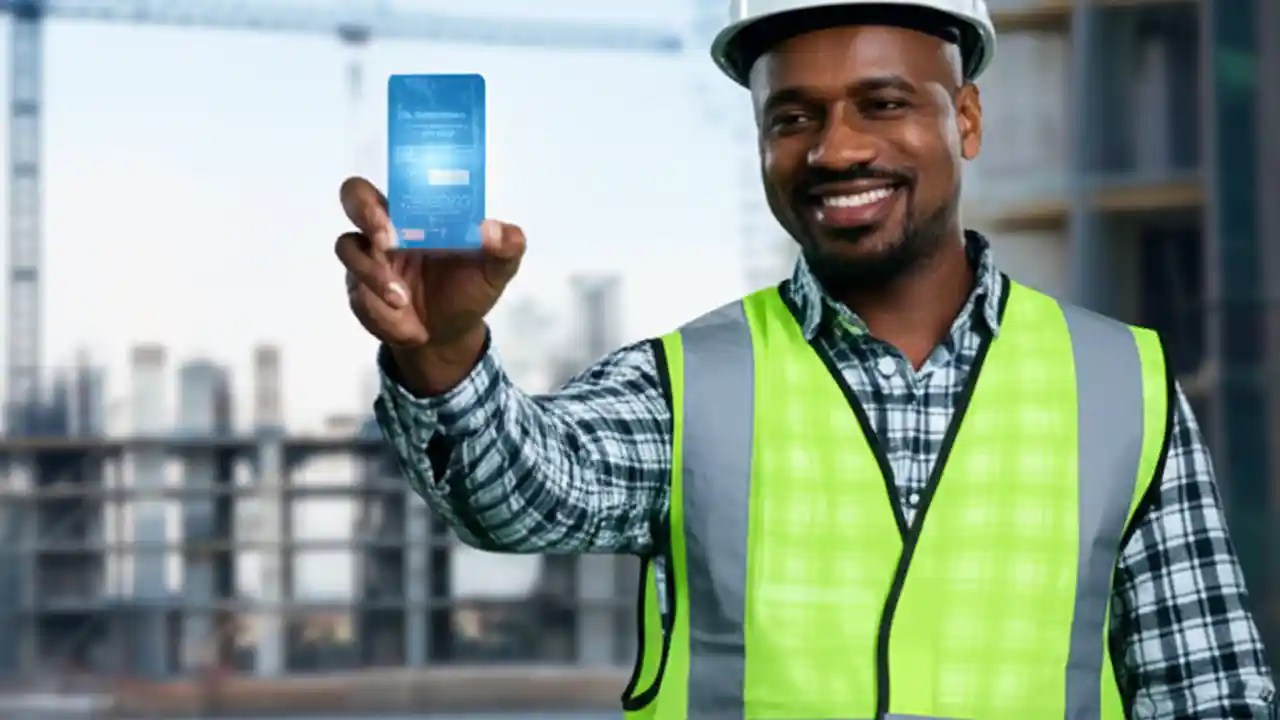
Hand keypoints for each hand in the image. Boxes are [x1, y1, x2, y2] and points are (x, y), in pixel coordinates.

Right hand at [335, 176, 524, 392]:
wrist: (450, 334)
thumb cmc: (470, 288)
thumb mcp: (498, 269)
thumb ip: (507, 246)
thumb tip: (495, 230)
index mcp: (421, 213)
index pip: (396, 179)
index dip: (399, 179)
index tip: (399, 211)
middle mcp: (389, 227)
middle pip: (354, 197)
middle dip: (366, 214)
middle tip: (388, 242)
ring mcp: (369, 257)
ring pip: (348, 249)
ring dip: (373, 276)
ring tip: (403, 301)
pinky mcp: (359, 290)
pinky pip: (357, 293)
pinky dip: (379, 312)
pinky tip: (406, 325)